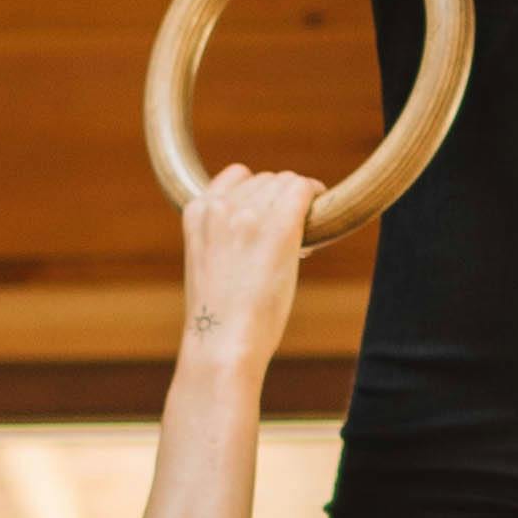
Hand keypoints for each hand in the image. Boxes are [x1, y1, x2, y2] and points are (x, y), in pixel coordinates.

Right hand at [182, 163, 315, 363]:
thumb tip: (257, 233)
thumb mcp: (206, 265)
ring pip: (286, 183)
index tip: (269, 211)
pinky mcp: (279, 227)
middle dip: (280, 202)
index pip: (236, 177)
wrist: (221, 340)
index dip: (259, 191)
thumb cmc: (218, 318)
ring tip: (301, 234)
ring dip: (297, 202)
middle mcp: (221, 206)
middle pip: (266, 180)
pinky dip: (314, 193)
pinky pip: (303, 190)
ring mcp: (250, 215)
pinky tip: (320, 203)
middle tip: (288, 234)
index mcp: (197, 212)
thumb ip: (223, 238)